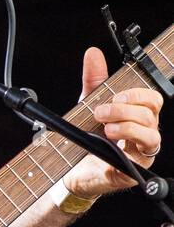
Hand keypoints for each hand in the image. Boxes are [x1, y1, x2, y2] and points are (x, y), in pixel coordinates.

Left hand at [63, 46, 163, 199]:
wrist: (73, 170)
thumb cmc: (88, 138)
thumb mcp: (89, 106)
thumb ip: (94, 81)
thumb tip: (93, 54)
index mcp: (139, 116)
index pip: (152, 100)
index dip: (138, 95)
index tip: (116, 96)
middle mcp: (144, 133)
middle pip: (150, 116)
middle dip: (125, 111)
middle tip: (101, 113)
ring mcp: (141, 154)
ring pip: (150, 136)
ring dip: (127, 128)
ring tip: (106, 130)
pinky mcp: (132, 172)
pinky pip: (138, 162)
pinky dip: (125, 153)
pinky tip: (111, 148)